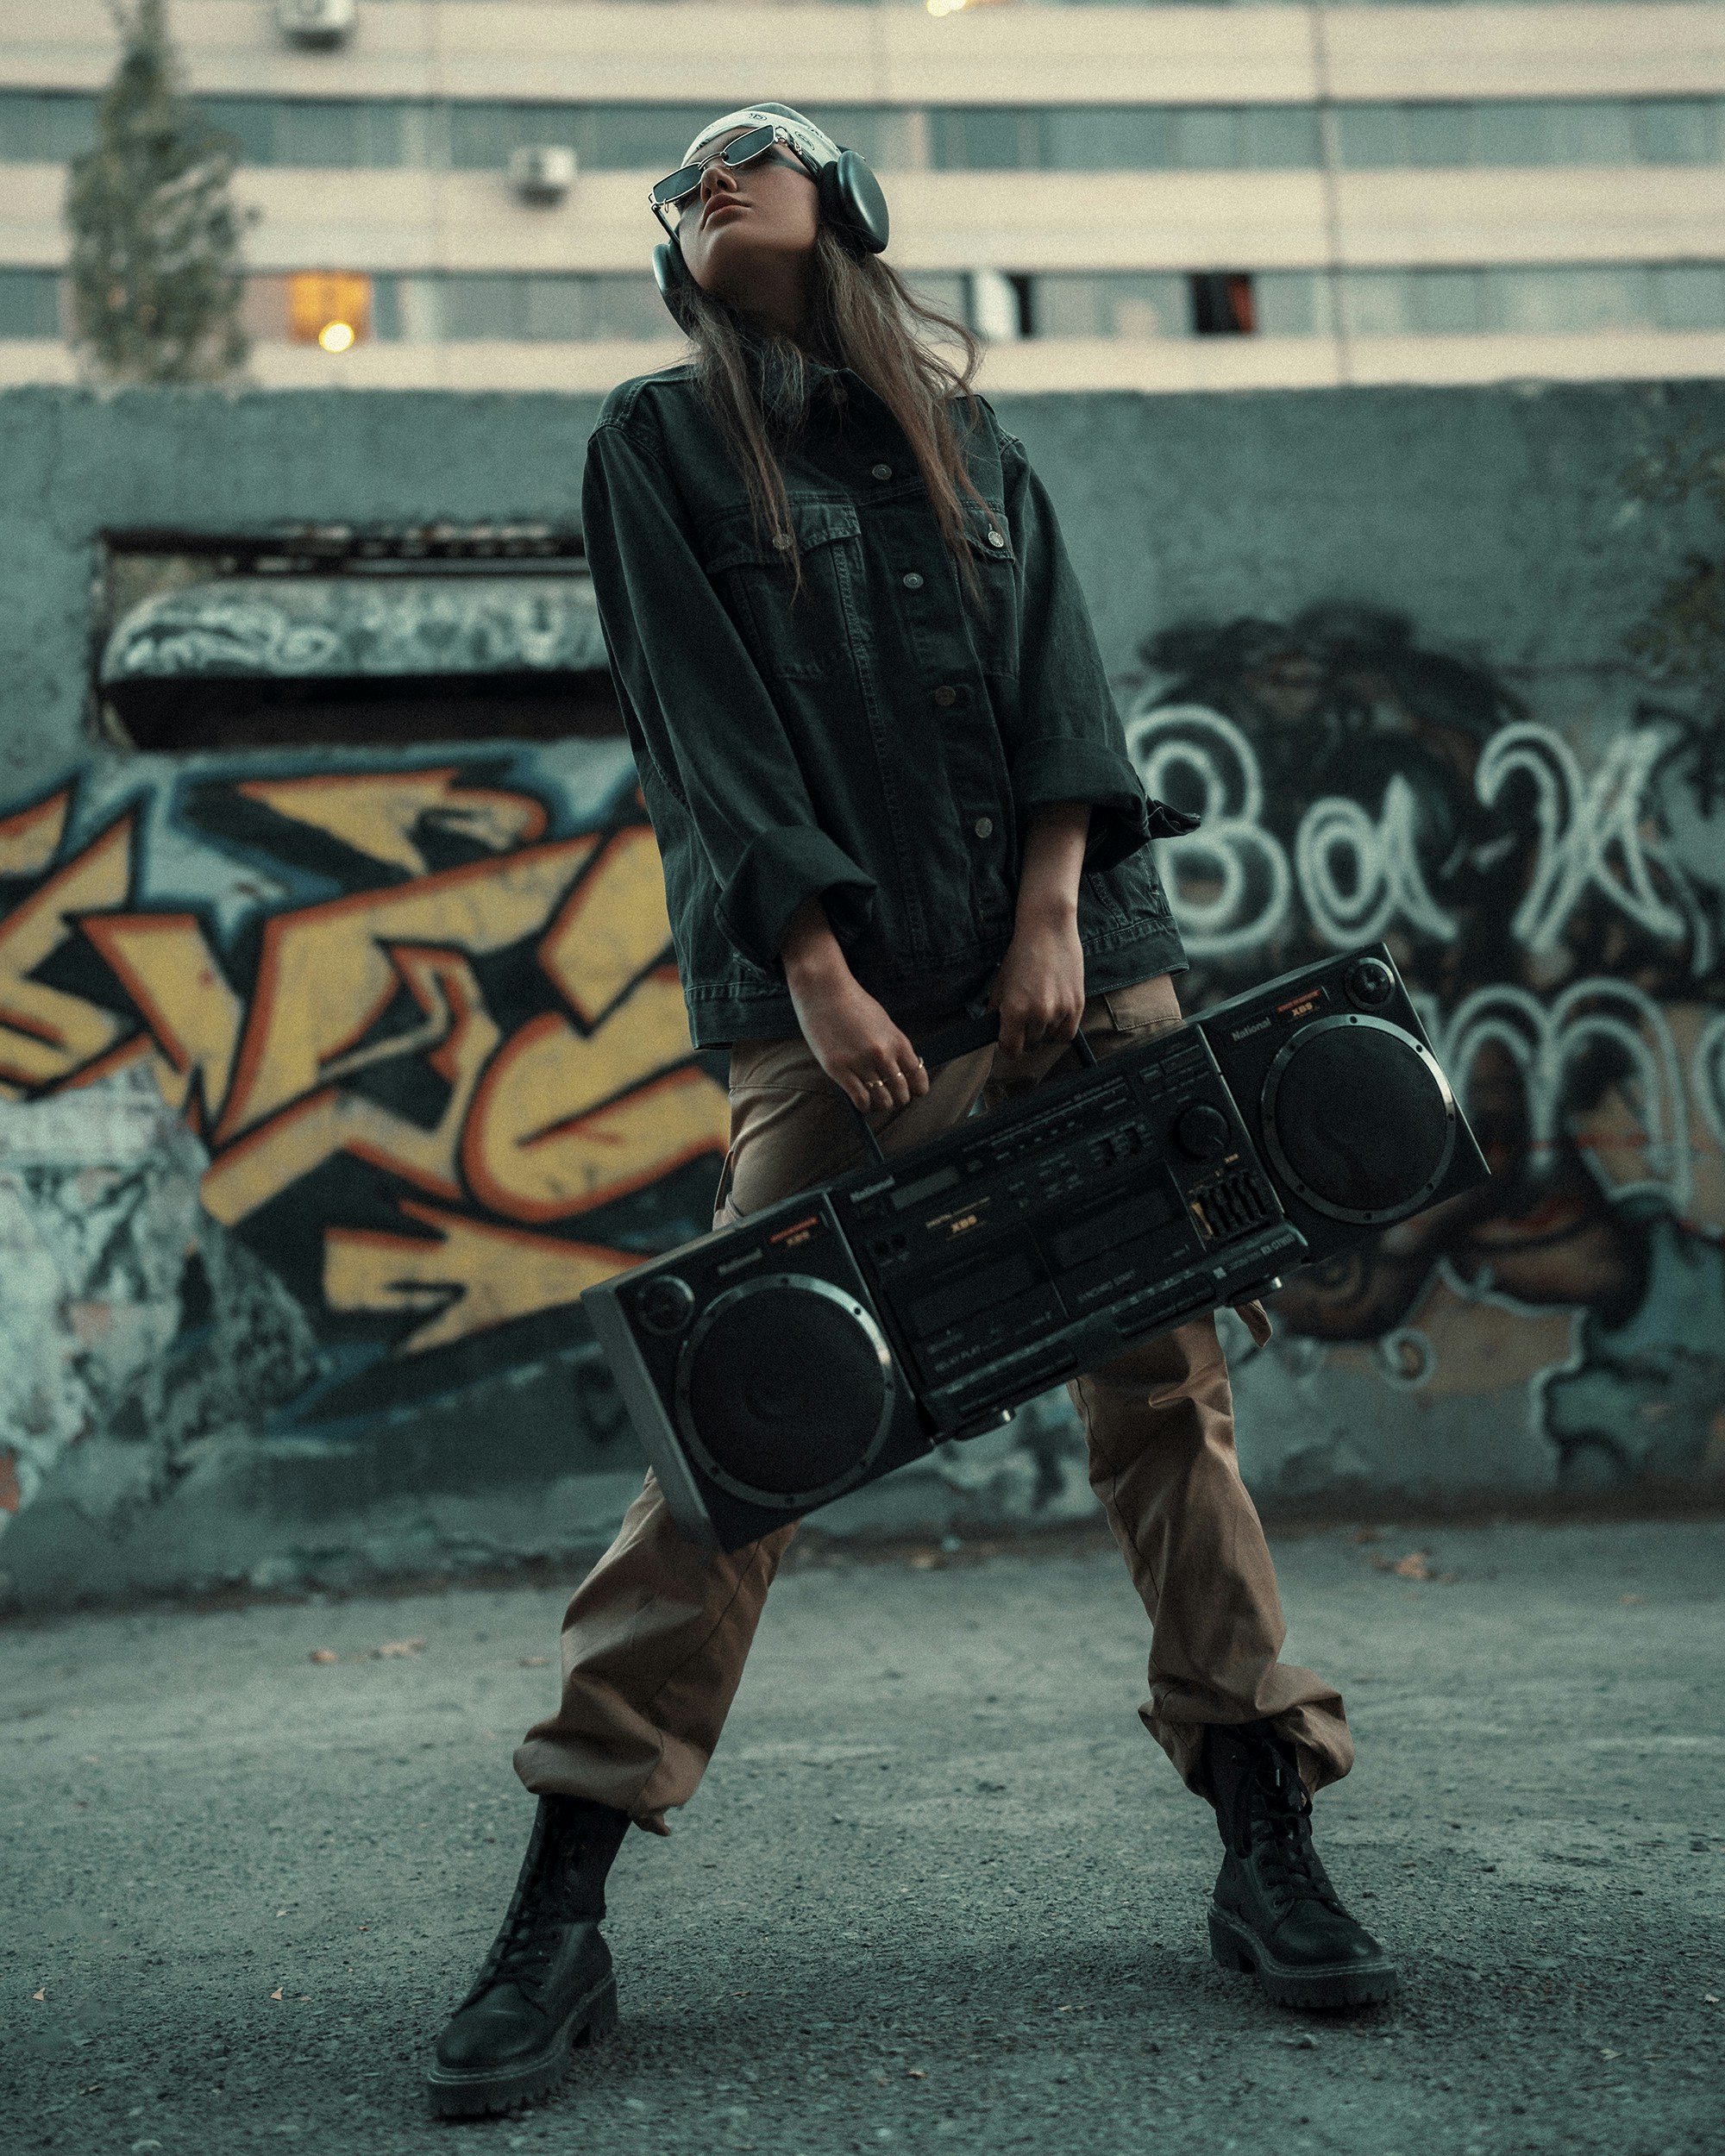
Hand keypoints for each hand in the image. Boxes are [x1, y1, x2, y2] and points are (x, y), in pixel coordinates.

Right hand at [782, 899, 930, 1112]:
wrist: (824, 991)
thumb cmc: (852, 1005)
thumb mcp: (882, 1023)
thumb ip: (892, 1047)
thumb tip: (899, 1074)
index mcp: (897, 1041)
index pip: (918, 1077)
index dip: (917, 1089)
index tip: (912, 1092)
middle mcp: (882, 1054)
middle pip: (901, 1093)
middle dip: (898, 1099)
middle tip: (889, 1097)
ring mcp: (860, 1062)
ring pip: (882, 1100)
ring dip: (881, 1104)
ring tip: (874, 1100)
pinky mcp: (838, 1069)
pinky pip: (860, 1099)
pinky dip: (864, 1106)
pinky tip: (861, 1102)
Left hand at [989, 905, 1085, 1056]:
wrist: (1048, 929)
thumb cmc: (1021, 954)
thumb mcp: (1001, 984)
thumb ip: (997, 1012)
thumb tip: (997, 1031)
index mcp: (1015, 1011)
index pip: (1010, 1049)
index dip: (1007, 1048)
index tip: (1008, 1042)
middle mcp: (1039, 1015)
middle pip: (1030, 1045)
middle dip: (1024, 1037)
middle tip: (1023, 1021)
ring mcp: (1060, 1011)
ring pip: (1048, 1040)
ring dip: (1043, 1032)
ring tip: (1039, 1011)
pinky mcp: (1077, 1005)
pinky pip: (1067, 1035)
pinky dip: (1059, 1032)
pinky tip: (1053, 1020)